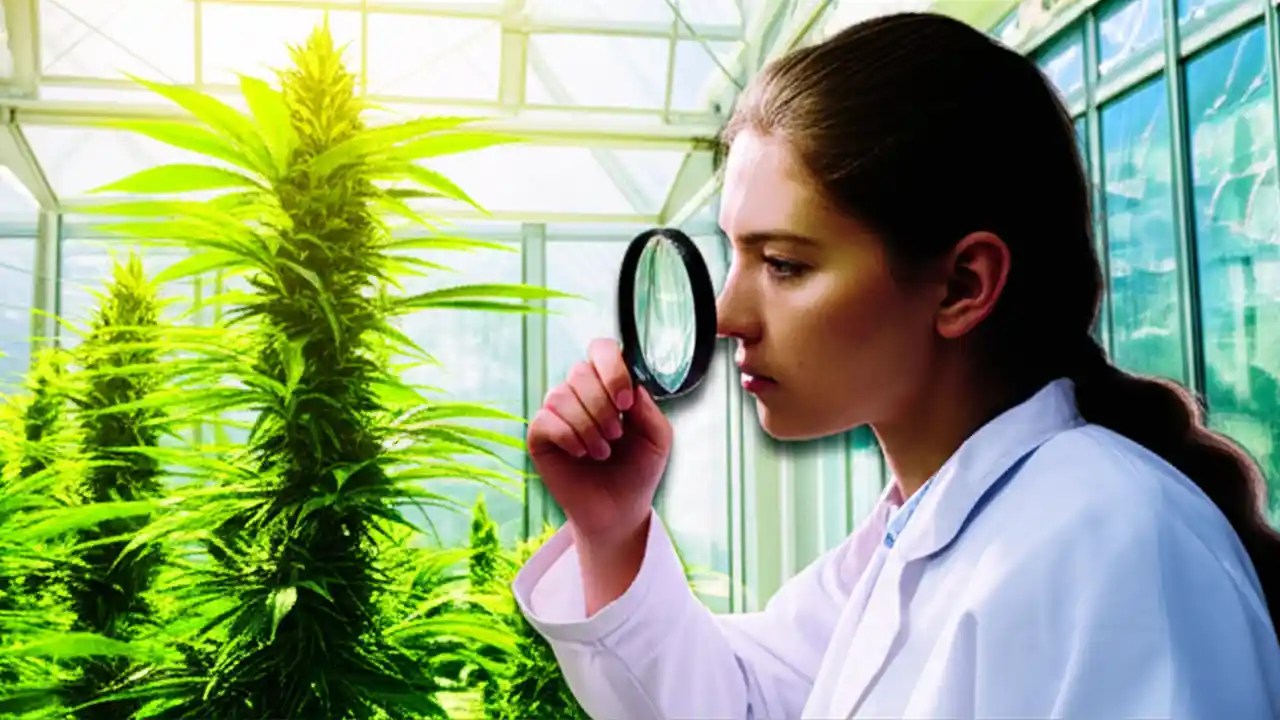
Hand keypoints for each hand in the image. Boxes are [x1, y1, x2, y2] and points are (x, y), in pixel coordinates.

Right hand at [527, 338, 672, 544]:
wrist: (618, 511)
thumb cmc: (638, 470)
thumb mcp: (657, 438)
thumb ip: (648, 408)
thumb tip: (630, 388)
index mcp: (609, 385)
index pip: (602, 350)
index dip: (612, 370)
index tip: (625, 403)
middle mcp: (580, 393)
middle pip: (579, 371)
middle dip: (602, 406)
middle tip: (616, 436)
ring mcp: (557, 413)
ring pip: (561, 395)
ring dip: (587, 427)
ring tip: (602, 452)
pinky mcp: (540, 436)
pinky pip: (545, 419)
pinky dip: (567, 437)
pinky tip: (580, 454)